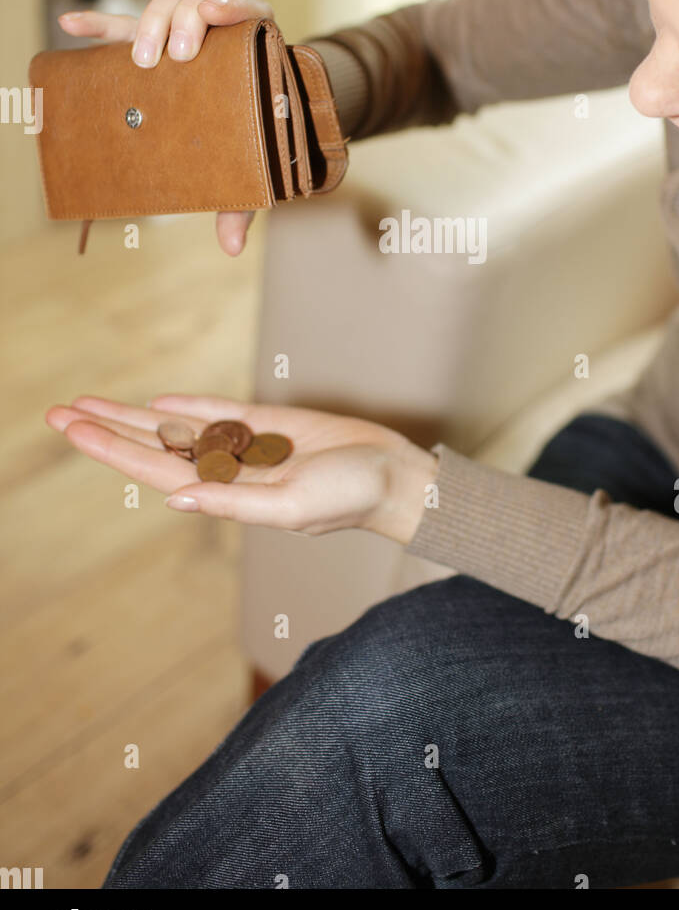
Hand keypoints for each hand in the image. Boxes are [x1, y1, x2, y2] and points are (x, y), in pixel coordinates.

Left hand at [45, 394, 438, 545]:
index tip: (73, 427)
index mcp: (228, 493)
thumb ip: (235, 501)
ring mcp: (246, 448)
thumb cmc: (350, 498)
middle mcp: (227, 471)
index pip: (155, 469)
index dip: (112, 448)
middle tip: (56, 413)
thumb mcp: (291, 505)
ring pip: (175, 429)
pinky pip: (218, 414)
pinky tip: (156, 405)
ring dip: (132, 417)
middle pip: (152, 447)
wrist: (393, 475)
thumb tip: (176, 495)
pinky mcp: (269, 426)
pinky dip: (186, 409)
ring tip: (89, 404)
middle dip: (105, 430)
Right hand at [57, 0, 274, 256]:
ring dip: (155, 14)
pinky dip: (99, 23)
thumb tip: (231, 246)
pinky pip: (124, 24)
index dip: (236, 3)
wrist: (253, 115)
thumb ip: (246, 198)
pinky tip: (70, 25)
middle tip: (174, 55)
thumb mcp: (256, 165)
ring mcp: (190, 25)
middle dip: (187, 12)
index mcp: (260, 41)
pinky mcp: (158, 36)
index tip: (214, 14)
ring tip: (141, 56)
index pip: (252, 5)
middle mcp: (227, 22)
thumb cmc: (259, 136)